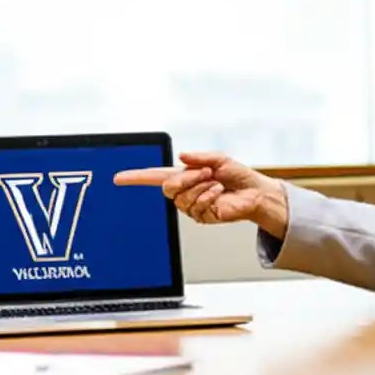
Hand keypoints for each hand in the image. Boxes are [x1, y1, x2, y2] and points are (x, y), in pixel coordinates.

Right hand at [114, 151, 288, 236]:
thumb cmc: (237, 175)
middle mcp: (184, 192)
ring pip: (183, 198)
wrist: (255, 192)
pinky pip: (197, 206)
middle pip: (168, 188)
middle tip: (206, 173)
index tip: (119, 177)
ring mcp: (192, 207)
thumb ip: (199, 157)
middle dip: (187, 178)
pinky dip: (210, 196)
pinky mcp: (202, 217)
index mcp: (184, 176)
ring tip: (216, 183)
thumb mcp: (218, 159)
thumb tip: (181, 158)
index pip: (153, 177)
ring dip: (202, 186)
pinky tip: (219, 193)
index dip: (135, 177)